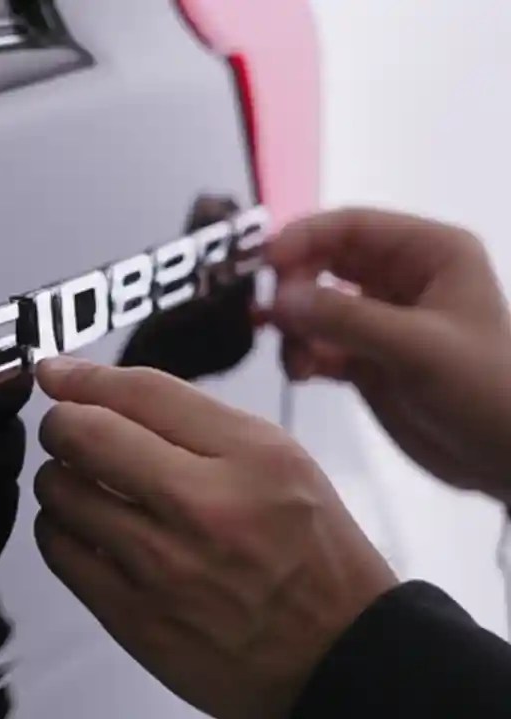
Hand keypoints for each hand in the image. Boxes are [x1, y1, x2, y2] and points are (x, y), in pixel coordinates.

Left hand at [32, 357, 395, 718]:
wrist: (340, 657)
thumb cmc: (306, 551)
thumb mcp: (277, 459)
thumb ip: (184, 413)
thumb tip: (80, 381)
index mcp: (252, 459)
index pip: (140, 392)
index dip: (82, 377)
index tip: (56, 375)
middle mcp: (207, 509)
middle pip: (82, 436)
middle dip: (62, 425)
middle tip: (71, 434)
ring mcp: (164, 568)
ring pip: (59, 492)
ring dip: (60, 479)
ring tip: (87, 487)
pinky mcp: (134, 618)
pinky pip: (58, 549)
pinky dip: (61, 530)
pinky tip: (90, 531)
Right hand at [266, 208, 510, 502]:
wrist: (507, 460)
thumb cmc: (483, 389)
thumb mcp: (417, 347)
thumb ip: (345, 319)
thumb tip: (278, 300)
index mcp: (429, 254)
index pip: (352, 226)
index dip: (304, 238)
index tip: (265, 265)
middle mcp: (401, 278)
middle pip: (324, 261)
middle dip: (294, 287)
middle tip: (275, 320)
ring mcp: (380, 319)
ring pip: (314, 305)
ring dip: (295, 328)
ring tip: (296, 362)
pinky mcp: (366, 359)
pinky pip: (317, 343)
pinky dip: (301, 355)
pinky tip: (303, 375)